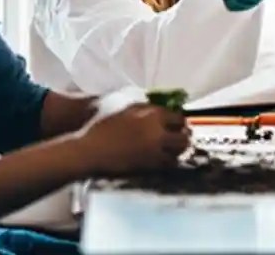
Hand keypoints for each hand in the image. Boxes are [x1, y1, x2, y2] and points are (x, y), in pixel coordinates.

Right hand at [74, 103, 190, 176]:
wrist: (89, 151)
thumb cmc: (101, 127)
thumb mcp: (123, 109)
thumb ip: (143, 108)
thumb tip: (156, 108)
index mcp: (152, 115)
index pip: (178, 118)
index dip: (180, 121)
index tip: (179, 124)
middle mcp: (158, 132)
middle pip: (183, 136)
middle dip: (185, 136)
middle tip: (183, 137)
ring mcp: (154, 151)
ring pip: (179, 151)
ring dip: (181, 150)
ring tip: (177, 149)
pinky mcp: (148, 166)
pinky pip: (168, 164)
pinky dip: (170, 161)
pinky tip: (166, 159)